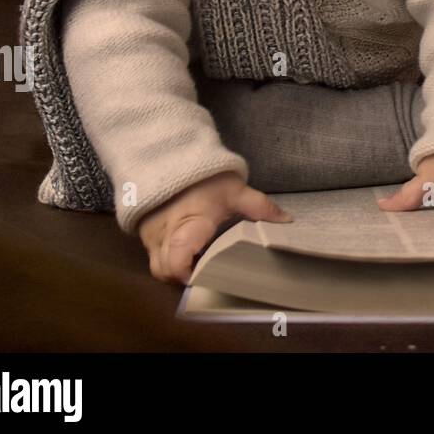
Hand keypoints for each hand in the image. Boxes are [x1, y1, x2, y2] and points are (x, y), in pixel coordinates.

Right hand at [136, 170, 293, 283]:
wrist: (171, 154)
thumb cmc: (204, 177)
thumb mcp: (234, 190)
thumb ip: (259, 207)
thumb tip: (287, 221)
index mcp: (185, 228)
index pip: (177, 264)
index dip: (190, 277)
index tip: (210, 278)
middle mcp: (162, 236)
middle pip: (165, 272)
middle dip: (183, 279)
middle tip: (208, 275)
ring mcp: (150, 235)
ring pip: (157, 266)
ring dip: (176, 269)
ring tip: (199, 265)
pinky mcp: (145, 231)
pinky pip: (154, 255)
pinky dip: (170, 258)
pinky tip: (189, 253)